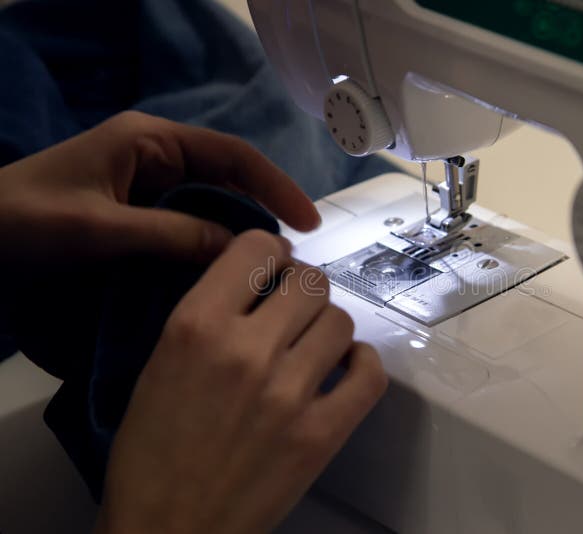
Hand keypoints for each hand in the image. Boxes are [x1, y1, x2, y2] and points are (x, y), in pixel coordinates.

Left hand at [0, 110, 318, 266]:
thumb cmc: (26, 222)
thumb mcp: (101, 229)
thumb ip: (173, 236)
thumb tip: (244, 252)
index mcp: (151, 141)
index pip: (232, 155)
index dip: (276, 186)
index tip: (309, 222)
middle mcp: (156, 157)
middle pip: (228, 178)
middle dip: (263, 211)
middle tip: (295, 256)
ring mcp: (147, 184)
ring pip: (211, 204)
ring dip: (240, 232)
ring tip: (273, 268)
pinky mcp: (138, 211)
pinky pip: (188, 223)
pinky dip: (211, 245)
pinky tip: (228, 273)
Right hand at [95, 230, 386, 533]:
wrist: (167, 530)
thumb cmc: (151, 455)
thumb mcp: (157, 366)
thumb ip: (206, 315)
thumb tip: (256, 281)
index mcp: (196, 327)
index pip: (257, 247)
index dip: (270, 252)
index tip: (273, 267)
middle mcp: (248, 350)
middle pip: (310, 280)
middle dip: (302, 288)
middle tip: (293, 308)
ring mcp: (291, 392)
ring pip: (341, 320)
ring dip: (327, 327)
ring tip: (312, 345)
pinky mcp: (323, 433)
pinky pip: (370, 373)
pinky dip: (363, 363)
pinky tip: (345, 367)